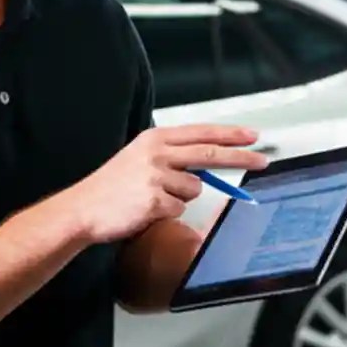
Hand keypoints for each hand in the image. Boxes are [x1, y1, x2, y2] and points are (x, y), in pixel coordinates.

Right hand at [70, 125, 266, 243]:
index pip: (202, 133)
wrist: (84, 208)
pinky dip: (167, 213)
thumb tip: (209, 164)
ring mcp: (156, 177)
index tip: (253, 136)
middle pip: (210, 154)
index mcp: (155, 138)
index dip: (230, 134)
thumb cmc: (113, 185)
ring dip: (180, 197)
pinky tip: (145, 210)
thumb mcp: (140, 157)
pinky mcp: (154, 201)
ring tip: (152, 198)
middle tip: (263, 160)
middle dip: (240, 157)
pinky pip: (179, 209)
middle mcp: (157, 153)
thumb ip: (172, 156)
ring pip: (193, 189)